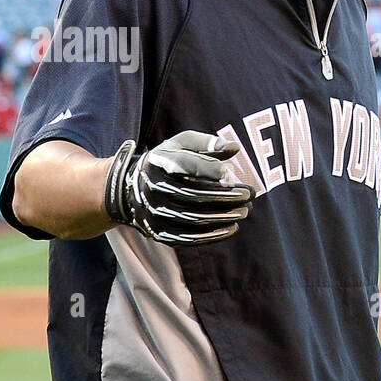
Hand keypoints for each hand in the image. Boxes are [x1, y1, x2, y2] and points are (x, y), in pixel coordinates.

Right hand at [104, 131, 254, 245]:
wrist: (132, 189)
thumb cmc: (168, 161)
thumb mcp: (181, 144)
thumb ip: (208, 144)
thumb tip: (235, 148)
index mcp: (159, 162)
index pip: (185, 165)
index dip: (208, 169)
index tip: (230, 173)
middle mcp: (153, 188)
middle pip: (192, 194)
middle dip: (224, 196)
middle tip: (249, 195)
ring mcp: (154, 212)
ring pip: (192, 217)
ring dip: (222, 216)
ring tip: (245, 211)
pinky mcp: (159, 232)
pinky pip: (187, 237)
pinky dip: (212, 234)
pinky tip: (232, 228)